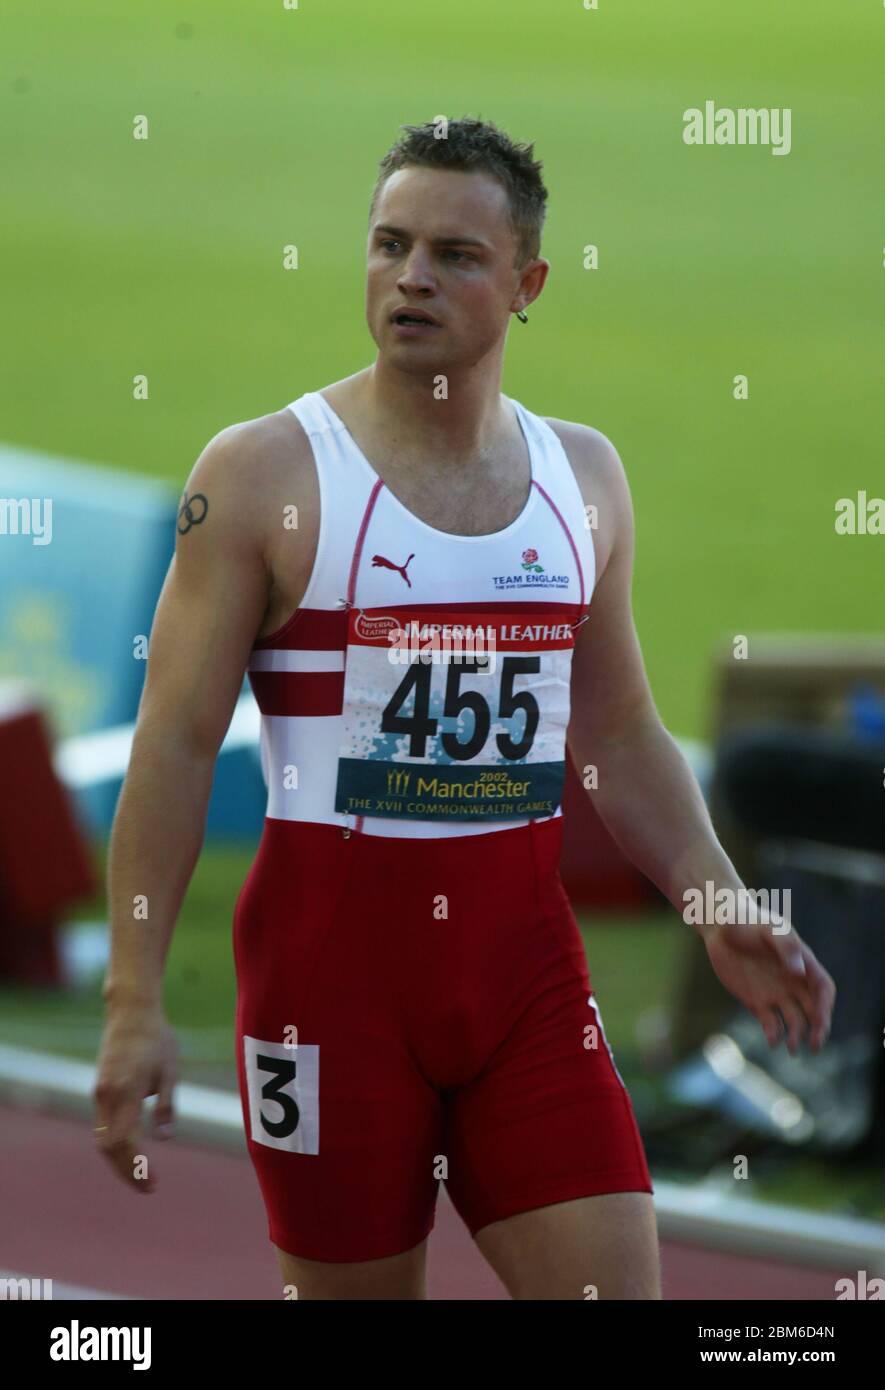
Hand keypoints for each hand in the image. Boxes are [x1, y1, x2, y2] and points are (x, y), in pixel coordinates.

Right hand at [93, 1006, 178, 1192]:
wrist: (131, 1011)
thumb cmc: (157, 1038)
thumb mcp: (171, 1071)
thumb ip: (166, 1105)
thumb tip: (164, 1138)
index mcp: (126, 1092)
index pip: (124, 1143)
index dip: (136, 1168)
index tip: (153, 1184)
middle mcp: (107, 1095)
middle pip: (108, 1148)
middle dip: (127, 1172)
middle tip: (149, 1187)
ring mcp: (100, 1092)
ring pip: (101, 1138)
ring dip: (119, 1160)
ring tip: (142, 1174)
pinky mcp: (99, 1088)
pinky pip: (102, 1125)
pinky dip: (114, 1144)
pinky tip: (131, 1151)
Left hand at [703, 916, 835, 1054]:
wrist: (720, 926)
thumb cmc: (748, 921)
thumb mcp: (768, 929)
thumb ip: (785, 946)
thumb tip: (799, 971)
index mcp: (802, 963)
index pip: (823, 988)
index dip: (825, 1005)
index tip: (820, 1019)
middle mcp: (792, 982)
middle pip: (813, 1010)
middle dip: (818, 1028)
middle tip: (815, 1044)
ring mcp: (775, 993)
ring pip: (794, 1020)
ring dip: (797, 1035)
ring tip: (792, 1049)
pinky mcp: (756, 1002)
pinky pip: (770, 1023)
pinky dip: (774, 1034)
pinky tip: (772, 1041)